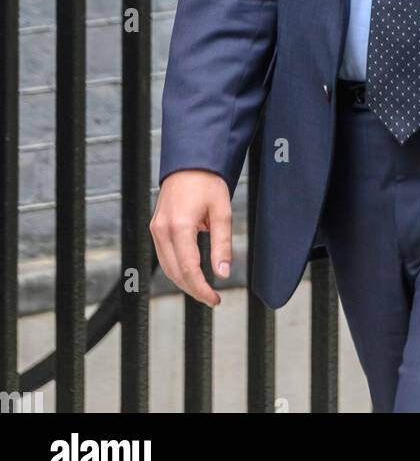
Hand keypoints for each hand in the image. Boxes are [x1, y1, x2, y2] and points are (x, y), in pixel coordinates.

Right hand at [150, 170, 232, 307]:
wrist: (189, 161)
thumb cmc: (208, 182)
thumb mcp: (222, 211)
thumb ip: (222, 245)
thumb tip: (222, 274)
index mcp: (179, 226)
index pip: (188, 269)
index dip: (201, 289)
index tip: (215, 299)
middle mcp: (162, 230)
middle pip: (175, 273)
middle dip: (193, 289)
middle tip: (212, 298)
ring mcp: (155, 228)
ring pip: (167, 267)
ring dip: (184, 281)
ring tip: (204, 288)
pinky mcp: (155, 227)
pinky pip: (164, 255)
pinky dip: (176, 268)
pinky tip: (191, 271)